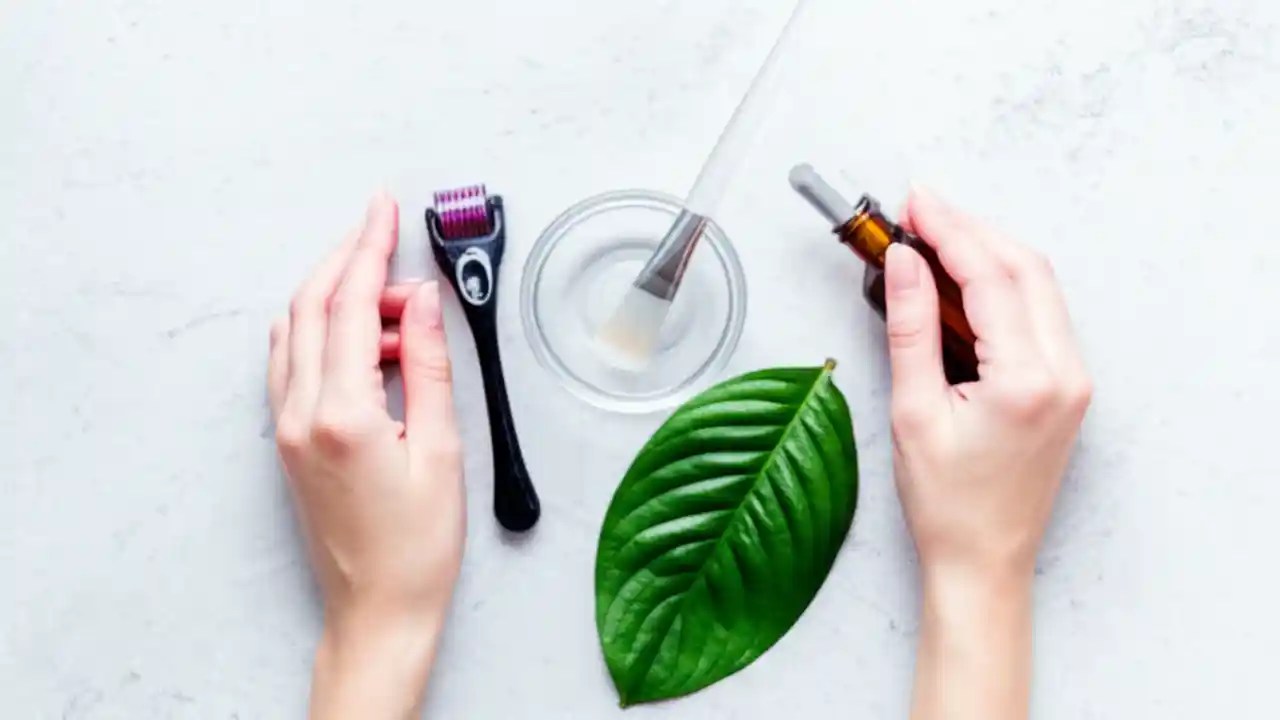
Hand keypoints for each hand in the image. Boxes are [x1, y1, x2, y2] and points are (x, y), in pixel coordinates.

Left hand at [267, 193, 464, 719]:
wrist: (379, 608)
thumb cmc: (416, 548)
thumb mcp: (442, 449)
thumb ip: (429, 365)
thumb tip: (424, 302)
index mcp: (340, 415)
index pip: (349, 306)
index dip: (369, 249)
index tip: (384, 211)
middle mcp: (300, 415)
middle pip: (310, 306)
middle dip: (348, 260)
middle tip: (386, 234)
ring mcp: (286, 428)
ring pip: (296, 331)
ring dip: (336, 298)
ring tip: (397, 305)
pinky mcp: (288, 440)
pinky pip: (294, 363)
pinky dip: (325, 333)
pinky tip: (367, 341)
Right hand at [883, 188, 1090, 719]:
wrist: (982, 560)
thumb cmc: (946, 503)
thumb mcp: (913, 411)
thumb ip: (912, 327)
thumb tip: (903, 262)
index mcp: (1029, 379)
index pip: (991, 277)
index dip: (949, 230)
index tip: (914, 203)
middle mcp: (1065, 372)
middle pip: (1026, 268)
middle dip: (971, 229)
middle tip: (920, 210)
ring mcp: (1074, 379)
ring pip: (1038, 285)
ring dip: (990, 252)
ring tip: (935, 237)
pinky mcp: (1067, 386)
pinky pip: (1040, 313)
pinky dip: (1004, 283)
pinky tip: (966, 278)